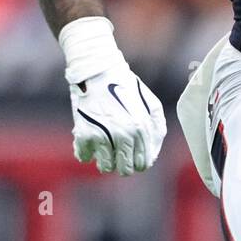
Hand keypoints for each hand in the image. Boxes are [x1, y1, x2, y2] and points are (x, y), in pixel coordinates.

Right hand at [59, 17, 166, 175]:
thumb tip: (152, 154)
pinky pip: (84, 157)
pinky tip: (90, 139)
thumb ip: (156, 129)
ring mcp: (103, 135)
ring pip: (105, 167)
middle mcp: (124, 134)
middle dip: (123, 164)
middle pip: (125, 169)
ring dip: (105, 159)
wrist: (97, 71)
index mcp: (142, 127)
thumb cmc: (126, 87)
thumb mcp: (151, 104)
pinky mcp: (83, 134)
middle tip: (119, 152)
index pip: (143, 163)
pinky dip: (87, 152)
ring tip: (105, 145)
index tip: (133, 155)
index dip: (139, 163)